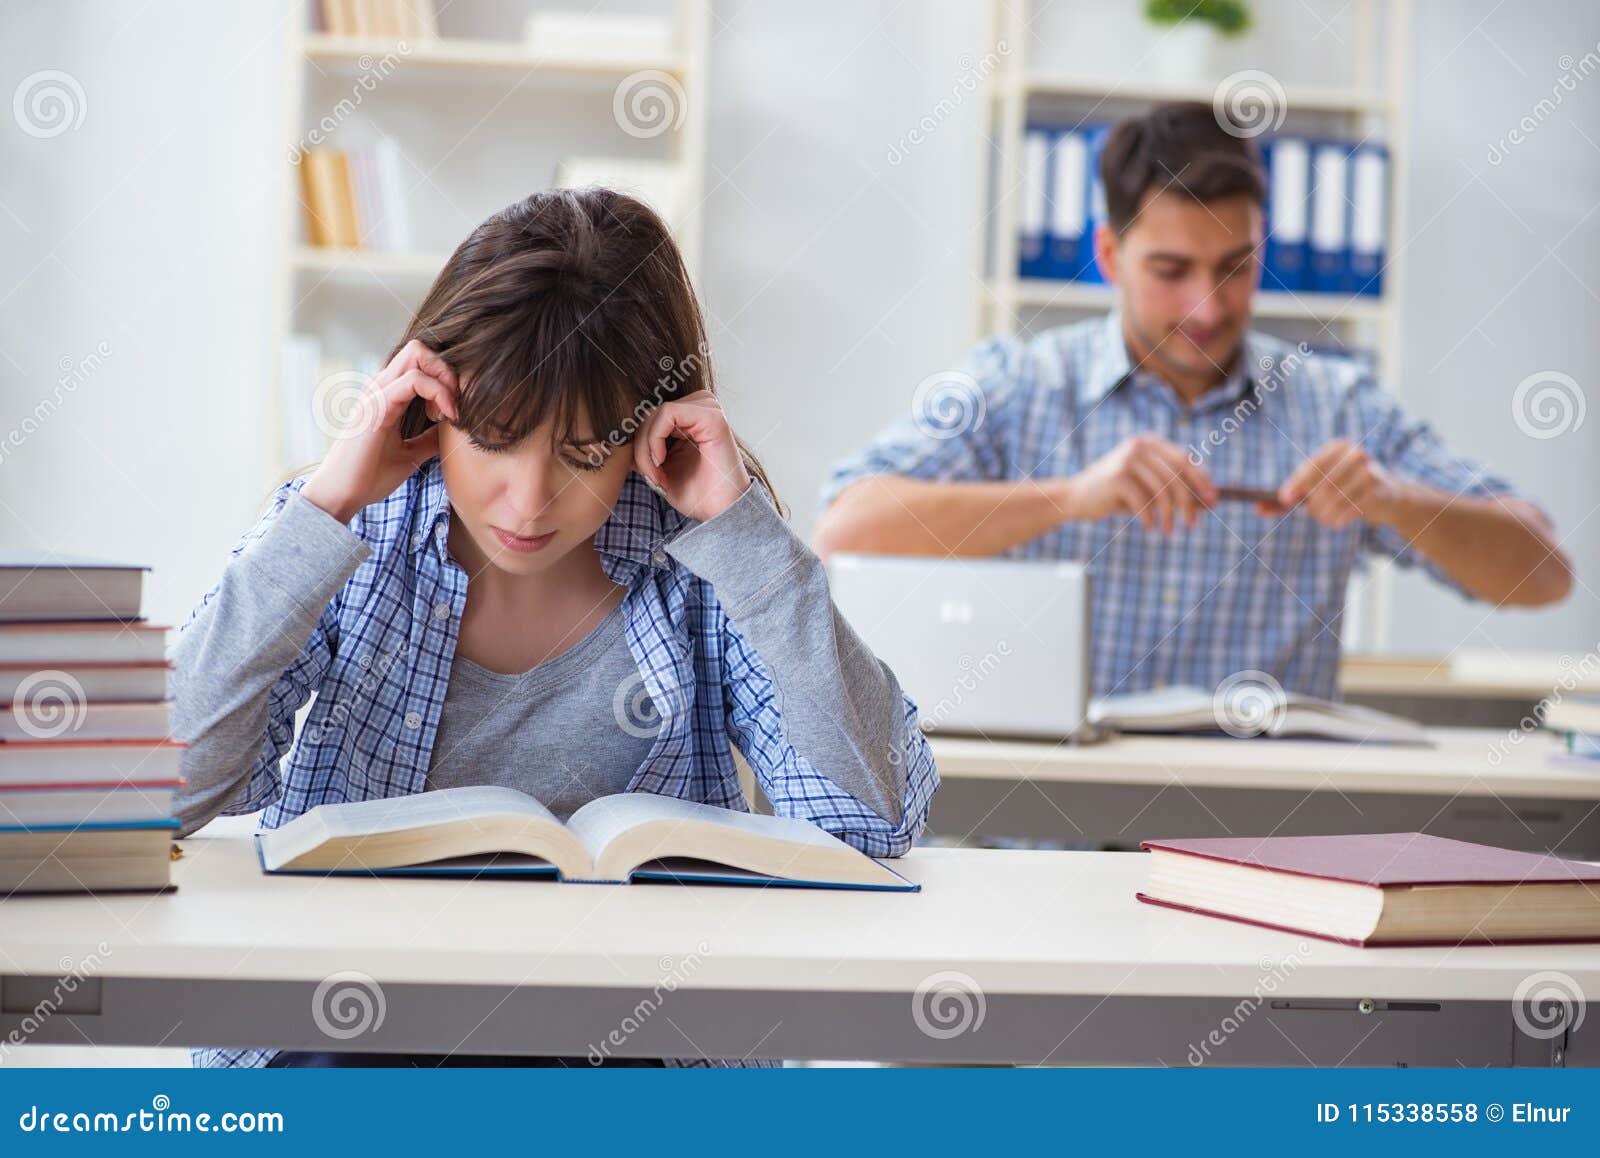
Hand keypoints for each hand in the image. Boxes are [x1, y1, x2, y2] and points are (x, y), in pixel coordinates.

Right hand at [301, 339, 458, 522]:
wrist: (342, 495)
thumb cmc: (370, 475)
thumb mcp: (411, 454)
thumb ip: (430, 438)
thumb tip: (453, 430)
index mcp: (387, 394)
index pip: (420, 362)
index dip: (445, 380)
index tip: (452, 413)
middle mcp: (380, 386)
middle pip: (420, 349)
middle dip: (448, 372)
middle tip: (454, 406)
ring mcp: (376, 392)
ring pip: (418, 355)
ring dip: (445, 380)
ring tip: (449, 413)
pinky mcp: (377, 406)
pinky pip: (414, 381)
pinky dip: (438, 393)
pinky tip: (443, 417)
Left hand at [632, 390, 751, 521]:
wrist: (720, 514)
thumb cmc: (697, 494)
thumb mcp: (661, 467)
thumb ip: (645, 447)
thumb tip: (620, 435)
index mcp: (692, 417)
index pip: (650, 417)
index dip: (639, 445)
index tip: (646, 474)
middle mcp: (701, 407)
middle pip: (650, 414)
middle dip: (641, 448)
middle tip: (652, 477)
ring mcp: (709, 409)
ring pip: (654, 414)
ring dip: (646, 447)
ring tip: (658, 474)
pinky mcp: (712, 416)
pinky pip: (666, 414)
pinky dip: (655, 440)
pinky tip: (662, 462)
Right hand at [1065, 434, 1217, 533]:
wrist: (1076, 497)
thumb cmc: (1116, 494)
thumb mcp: (1147, 488)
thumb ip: (1173, 488)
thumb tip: (1209, 502)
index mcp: (1150, 443)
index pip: (1184, 460)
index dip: (1201, 481)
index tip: (1213, 502)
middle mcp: (1139, 446)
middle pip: (1176, 476)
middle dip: (1188, 504)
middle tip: (1192, 525)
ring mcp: (1127, 459)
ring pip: (1161, 492)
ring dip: (1168, 516)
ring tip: (1168, 532)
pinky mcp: (1116, 477)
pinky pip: (1143, 502)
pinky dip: (1150, 519)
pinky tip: (1150, 528)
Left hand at [1269, 438, 1397, 527]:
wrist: (1389, 496)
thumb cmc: (1344, 490)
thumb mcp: (1317, 488)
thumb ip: (1289, 497)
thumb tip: (1257, 508)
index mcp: (1337, 448)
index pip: (1311, 467)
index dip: (1296, 484)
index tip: (1285, 499)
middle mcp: (1355, 454)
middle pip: (1321, 486)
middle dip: (1313, 505)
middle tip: (1314, 512)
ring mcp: (1369, 471)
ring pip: (1333, 500)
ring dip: (1324, 516)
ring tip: (1327, 517)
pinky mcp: (1378, 490)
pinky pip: (1348, 511)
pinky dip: (1338, 520)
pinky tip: (1340, 520)